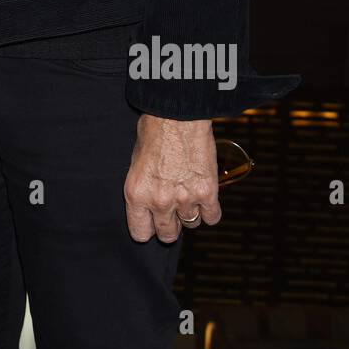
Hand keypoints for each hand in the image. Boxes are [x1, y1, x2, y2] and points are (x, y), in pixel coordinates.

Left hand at [124, 115, 220, 242]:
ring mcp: (184, 199)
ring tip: (188, 195)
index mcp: (136, 195)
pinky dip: (210, 210)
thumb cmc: (154, 130)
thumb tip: (150, 200)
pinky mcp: (207, 192)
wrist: (179, 114)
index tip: (152, 224)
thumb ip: (143, 186)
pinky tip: (205, 198)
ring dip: (190, 213)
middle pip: (167, 234)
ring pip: (190, 224)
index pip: (141, 234)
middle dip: (170, 226)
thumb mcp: (136, 160)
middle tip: (172, 212)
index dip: (148, 229)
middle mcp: (159, 202)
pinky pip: (212, 217)